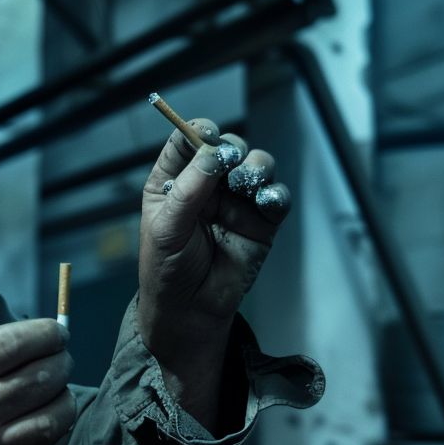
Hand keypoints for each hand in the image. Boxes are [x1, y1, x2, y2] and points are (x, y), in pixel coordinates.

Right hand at [0, 319, 74, 444]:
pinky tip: (40, 428)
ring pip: (56, 416)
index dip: (49, 333)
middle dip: (62, 363)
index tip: (57, 334)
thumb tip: (44, 341)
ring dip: (65, 401)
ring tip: (58, 395)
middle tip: (60, 363)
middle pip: (46, 375)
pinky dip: (50, 436)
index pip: (19, 341)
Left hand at [137, 118, 290, 426]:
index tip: (208, 133)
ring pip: (256, 167)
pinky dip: (276, 193)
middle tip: (232, 162)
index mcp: (174, 180)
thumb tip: (214, 153)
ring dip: (257, 167)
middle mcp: (207, 185)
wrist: (190, 313)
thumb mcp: (167, 228)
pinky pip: (275, 198)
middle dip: (233, 150)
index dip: (199, 131)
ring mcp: (236, 202)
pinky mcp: (261, 222)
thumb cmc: (167, 269)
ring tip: (248, 182)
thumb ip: (190, 189)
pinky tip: (268, 200)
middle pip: (227, 149)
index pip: (188, 142)